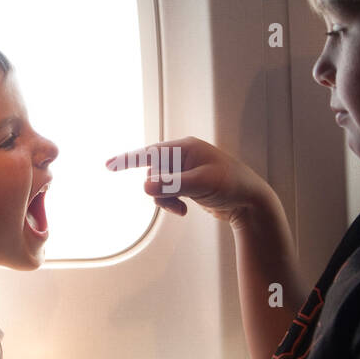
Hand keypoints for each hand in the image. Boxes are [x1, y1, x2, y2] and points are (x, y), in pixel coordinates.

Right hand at [104, 136, 273, 227]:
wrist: (251, 202)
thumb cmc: (232, 185)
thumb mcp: (202, 184)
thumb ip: (172, 185)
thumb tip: (145, 186)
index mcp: (185, 148)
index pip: (150, 153)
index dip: (128, 159)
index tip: (108, 165)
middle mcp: (183, 156)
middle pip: (153, 173)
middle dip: (158, 190)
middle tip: (174, 202)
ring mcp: (185, 171)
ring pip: (159, 186)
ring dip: (165, 199)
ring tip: (180, 208)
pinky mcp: (188, 184)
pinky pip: (168, 193)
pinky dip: (171, 202)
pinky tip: (184, 210)